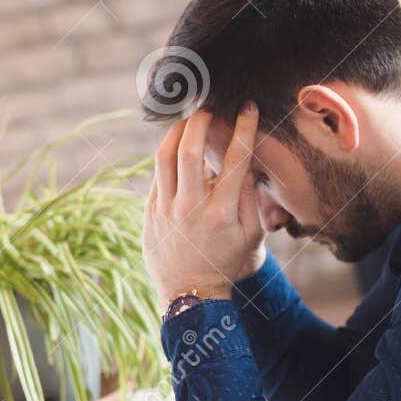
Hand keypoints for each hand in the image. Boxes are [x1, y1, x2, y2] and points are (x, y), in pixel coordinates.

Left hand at [143, 105, 265, 304]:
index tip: (246, 108)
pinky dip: (168, 156)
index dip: (243, 128)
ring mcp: (166, 209)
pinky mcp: (149, 212)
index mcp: (221, 212)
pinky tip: (177, 149)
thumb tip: (244, 161)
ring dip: (176, 131)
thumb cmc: (226, 260)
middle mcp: (190, 207)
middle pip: (189, 150)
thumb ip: (249, 197)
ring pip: (164, 157)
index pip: (234, 159)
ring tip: (188, 121)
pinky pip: (157, 174)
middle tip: (208, 107)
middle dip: (200, 120)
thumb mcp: (251, 234)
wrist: (190, 292)